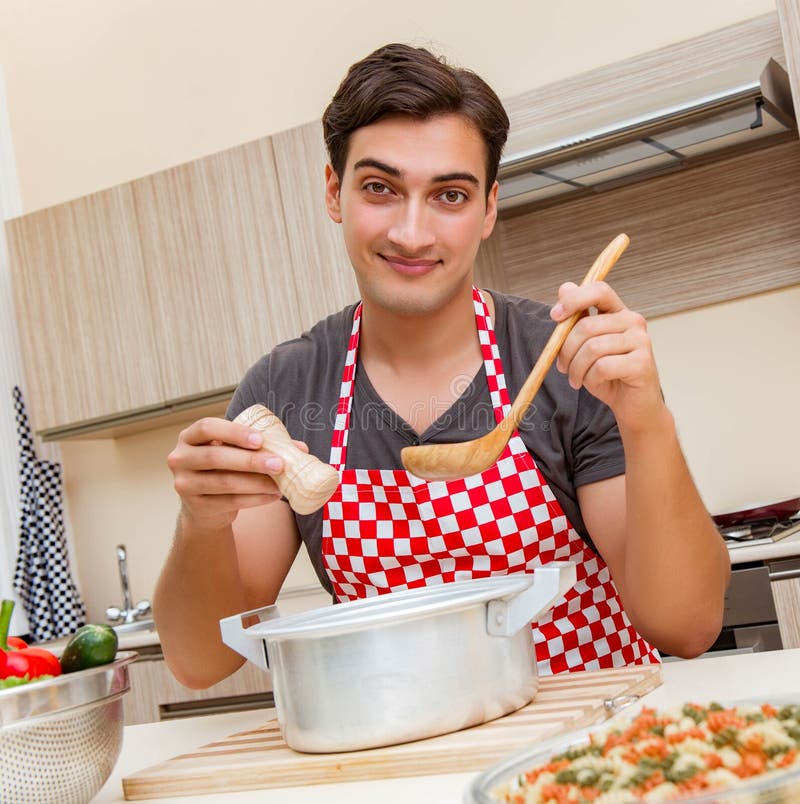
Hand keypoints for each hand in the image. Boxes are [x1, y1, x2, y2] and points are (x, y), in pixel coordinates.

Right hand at [167, 417, 308, 532]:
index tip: (260, 439)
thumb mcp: (236, 452)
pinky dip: (255, 499)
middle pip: (215, 457)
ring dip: (256, 482)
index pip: (207, 427)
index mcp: (190, 437)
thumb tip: (301, 448)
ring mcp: (184, 484)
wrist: (205, 507)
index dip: (233, 432)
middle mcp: (180, 458)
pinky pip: (229, 502)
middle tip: (279, 464)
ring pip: (224, 482)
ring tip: (280, 483)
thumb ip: (263, 446)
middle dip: (250, 460)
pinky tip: (273, 496)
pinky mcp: (196, 507)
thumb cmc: (225, 469)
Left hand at [550, 280, 664, 431]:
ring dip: (577, 368)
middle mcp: (633, 321)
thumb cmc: (607, 374)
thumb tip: (564, 287)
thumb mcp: (585, 345)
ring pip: (592, 349)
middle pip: (587, 326)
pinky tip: (595, 384)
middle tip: (563, 367)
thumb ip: (575, 319)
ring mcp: (641, 341)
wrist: (632, 405)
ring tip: (577, 379)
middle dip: (566, 350)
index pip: (599, 290)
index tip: (555, 316)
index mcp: (618, 312)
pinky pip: (602, 367)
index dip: (574, 299)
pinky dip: (591, 379)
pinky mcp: (642, 363)